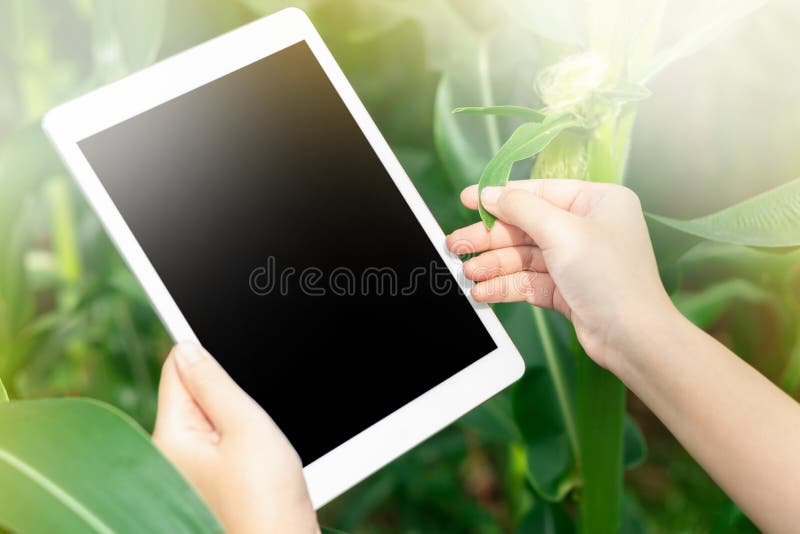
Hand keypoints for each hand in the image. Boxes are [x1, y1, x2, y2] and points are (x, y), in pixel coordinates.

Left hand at [153, 342, 318, 533]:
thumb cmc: (266, 500)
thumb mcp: (245, 427)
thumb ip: (214, 383)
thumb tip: (188, 348)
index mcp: (171, 437)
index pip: (176, 369)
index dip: (206, 354)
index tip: (232, 356)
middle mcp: (173, 455)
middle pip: (196, 393)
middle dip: (229, 392)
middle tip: (254, 418)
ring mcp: (192, 472)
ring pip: (215, 418)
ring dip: (241, 419)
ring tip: (261, 446)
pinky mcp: (214, 483)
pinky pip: (225, 443)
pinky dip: (246, 440)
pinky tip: (264, 459)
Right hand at [446, 179, 674, 371]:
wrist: (633, 338)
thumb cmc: (611, 278)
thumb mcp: (562, 232)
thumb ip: (521, 209)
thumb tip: (490, 194)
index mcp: (597, 201)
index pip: (539, 192)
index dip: (500, 196)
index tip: (468, 200)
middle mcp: (586, 227)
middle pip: (525, 226)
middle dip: (490, 238)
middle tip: (456, 244)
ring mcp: (576, 259)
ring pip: (523, 256)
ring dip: (494, 265)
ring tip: (467, 274)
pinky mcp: (566, 288)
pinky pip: (528, 280)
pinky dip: (506, 285)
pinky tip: (483, 292)